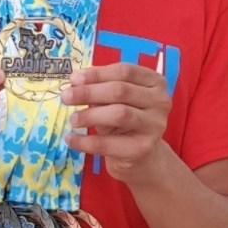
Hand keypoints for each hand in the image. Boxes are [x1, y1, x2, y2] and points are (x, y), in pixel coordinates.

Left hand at [61, 63, 170, 184]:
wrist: (141, 156)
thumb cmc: (126, 122)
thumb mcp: (116, 101)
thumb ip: (101, 89)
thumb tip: (75, 81)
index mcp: (156, 82)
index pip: (125, 71)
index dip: (97, 73)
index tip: (73, 79)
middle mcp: (160, 101)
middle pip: (121, 90)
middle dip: (89, 92)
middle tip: (66, 97)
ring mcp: (155, 125)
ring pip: (119, 113)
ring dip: (90, 115)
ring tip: (72, 119)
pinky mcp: (143, 148)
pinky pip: (109, 144)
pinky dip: (85, 141)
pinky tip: (71, 139)